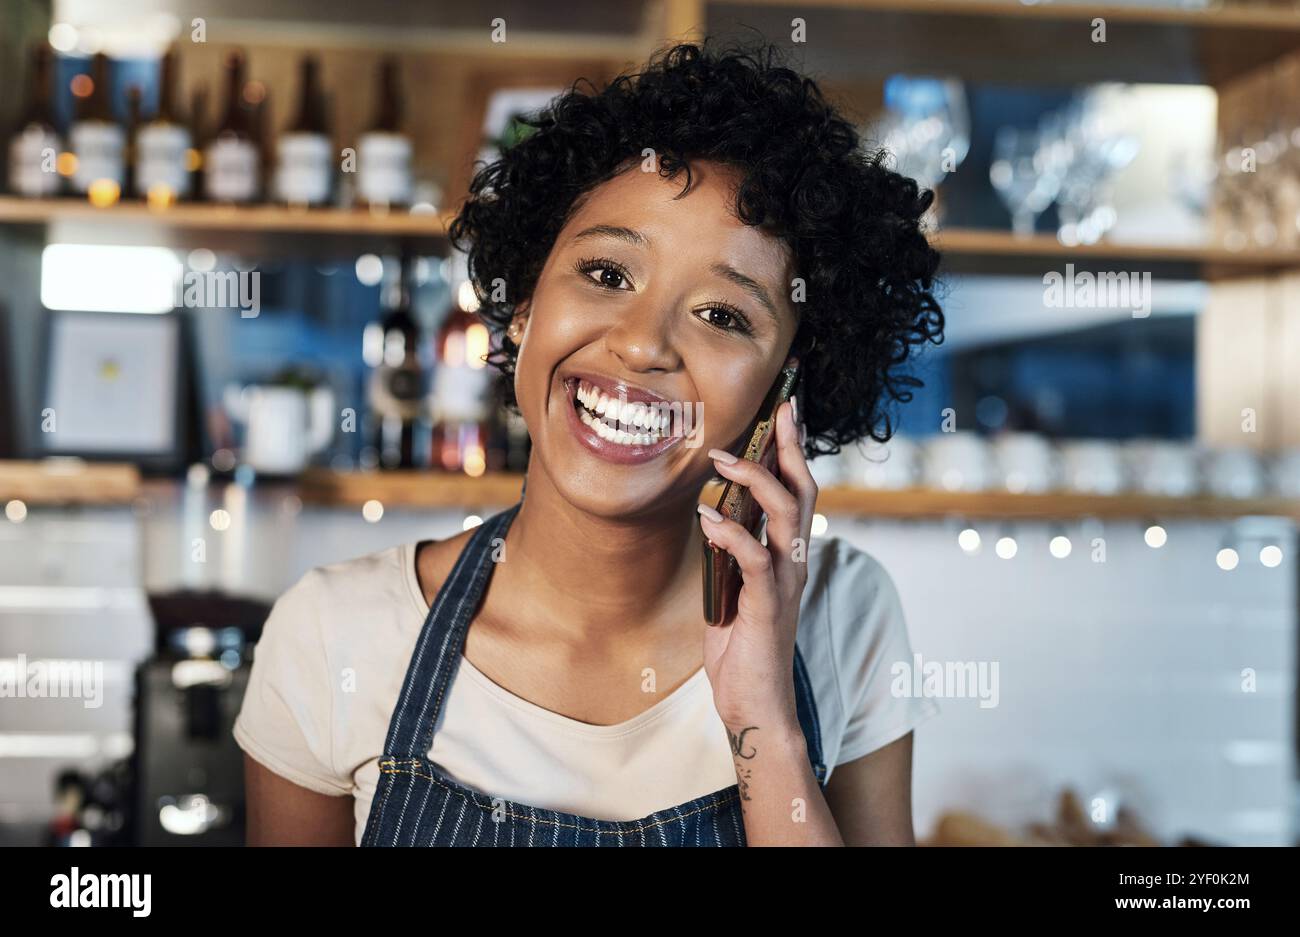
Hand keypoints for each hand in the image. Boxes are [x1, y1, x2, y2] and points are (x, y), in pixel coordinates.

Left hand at [698, 396, 816, 731]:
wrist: (753, 704)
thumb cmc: (741, 647)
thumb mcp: (732, 586)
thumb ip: (732, 552)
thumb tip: (717, 512)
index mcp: (787, 553)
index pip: (797, 490)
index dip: (792, 449)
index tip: (784, 409)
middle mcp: (794, 561)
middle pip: (802, 490)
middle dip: (789, 446)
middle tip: (777, 409)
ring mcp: (786, 582)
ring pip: (785, 516)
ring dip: (756, 481)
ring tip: (723, 460)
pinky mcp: (768, 606)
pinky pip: (756, 559)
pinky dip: (731, 534)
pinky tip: (708, 519)